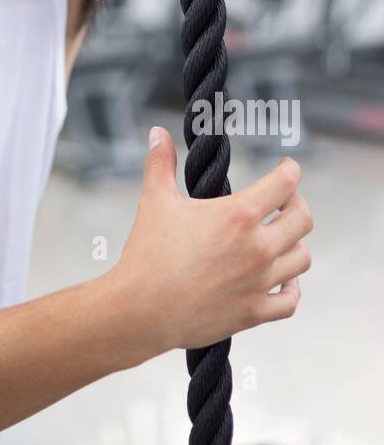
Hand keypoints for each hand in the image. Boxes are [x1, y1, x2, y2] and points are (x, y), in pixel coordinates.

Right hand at [117, 127, 312, 352]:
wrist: (141, 310)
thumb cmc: (147, 252)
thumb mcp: (155, 200)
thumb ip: (161, 162)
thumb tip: (157, 132)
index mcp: (238, 215)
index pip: (285, 183)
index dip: (290, 169)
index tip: (287, 166)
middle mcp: (258, 247)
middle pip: (303, 219)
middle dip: (297, 204)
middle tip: (285, 201)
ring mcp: (260, 283)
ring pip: (302, 259)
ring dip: (295, 243)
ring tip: (280, 237)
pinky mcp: (255, 313)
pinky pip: (291, 300)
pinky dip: (291, 287)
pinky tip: (282, 278)